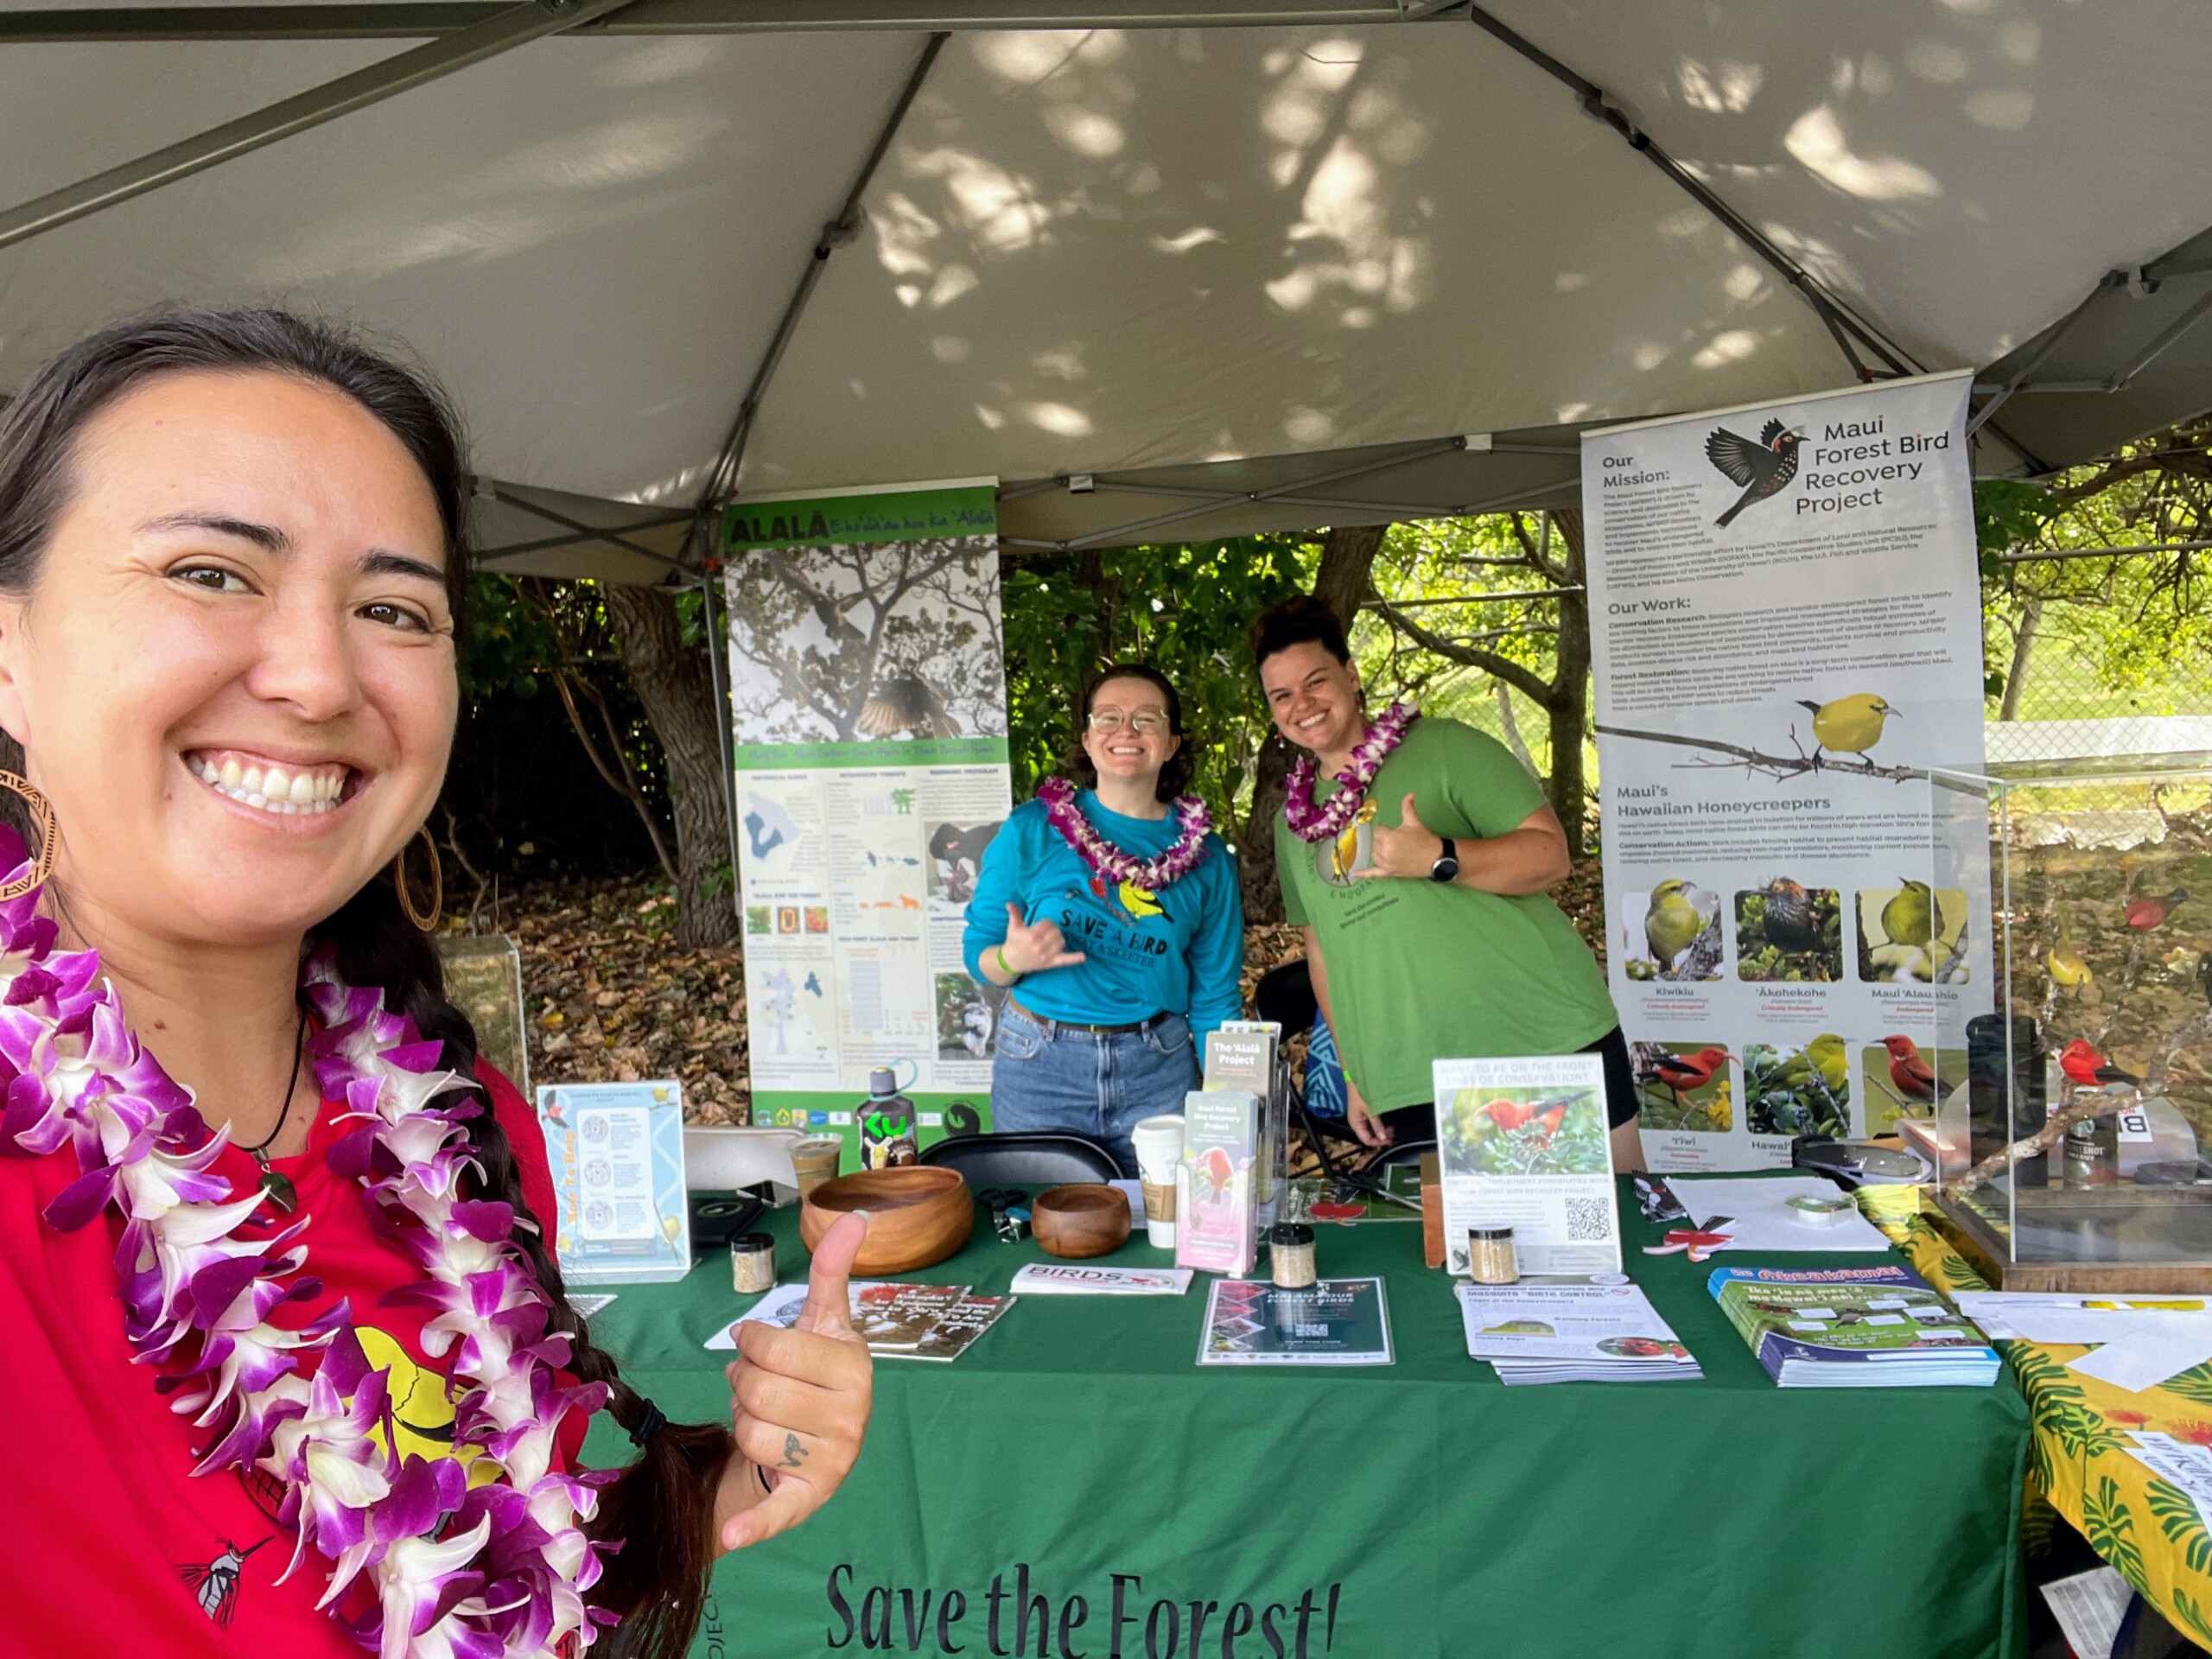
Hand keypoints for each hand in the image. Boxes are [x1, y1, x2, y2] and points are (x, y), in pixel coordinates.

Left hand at [717, 1210, 873, 1551]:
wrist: (811, 1438)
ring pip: (749, 1432)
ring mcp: (834, 1460)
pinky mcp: (808, 1498)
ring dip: (740, 1421)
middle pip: (757, 1390)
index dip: (751, 1343)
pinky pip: (778, 1510)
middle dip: (743, 1382)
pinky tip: (731, 1533)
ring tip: (762, 1417)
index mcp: (854, 1366)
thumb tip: (854, 1217)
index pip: (774, 1346)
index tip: (755, 1344)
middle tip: (757, 1384)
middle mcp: (852, 1415)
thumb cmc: (812, 1374)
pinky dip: (754, 1524)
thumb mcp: (821, 1321)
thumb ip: (832, 1271)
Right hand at [1001, 902, 1085, 974]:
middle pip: (1056, 932)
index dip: (1046, 923)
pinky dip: (1074, 958)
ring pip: (1061, 941)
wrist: (1011, 961)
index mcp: (1031, 935)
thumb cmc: (1013, 942)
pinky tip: (1083, 956)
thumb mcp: (1013, 927)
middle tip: (1046, 932)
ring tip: (1052, 938)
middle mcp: (1039, 946)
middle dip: (1052, 929)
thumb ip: (1014, 914)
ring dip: (1059, 938)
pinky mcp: (1050, 963)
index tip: (1041, 925)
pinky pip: (1064, 960)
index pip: (1047, 923)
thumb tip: (1009, 904)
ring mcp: (1046, 955)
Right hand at [1346, 1077, 1392, 1147]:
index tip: (1390, 1140)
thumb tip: (1383, 1137)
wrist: (1356, 1078)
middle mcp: (1357, 1123)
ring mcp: (1361, 1117)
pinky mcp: (1364, 1112)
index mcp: (1356, 1124)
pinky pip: (1372, 1123)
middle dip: (1381, 1137)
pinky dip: (1379, 1125)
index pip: (1367, 1140)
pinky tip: (1387, 1124)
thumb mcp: (1370, 1109)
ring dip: (1381, 1131)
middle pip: (1369, 1136)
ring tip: (1392, 1129)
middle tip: (1393, 1134)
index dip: (1378, 1142)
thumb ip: (1376, 1124)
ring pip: (1371, 1130)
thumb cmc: (1360, 1093)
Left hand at [1353, 793, 1445, 880]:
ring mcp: (1386, 864)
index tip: (1396, 832)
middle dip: (1384, 839)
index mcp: (1389, 838)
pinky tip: (1354, 873)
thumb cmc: (1424, 839)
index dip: (1386, 830)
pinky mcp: (1389, 872)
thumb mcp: (1414, 822)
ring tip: (1392, 848)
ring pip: (1374, 854)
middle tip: (1398, 840)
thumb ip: (1407, 807)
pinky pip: (1373, 874)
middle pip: (1375, 842)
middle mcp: (1384, 852)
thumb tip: (1410, 793)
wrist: (1436, 858)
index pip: (1378, 831)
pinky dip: (1364, 874)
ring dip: (1379, 850)